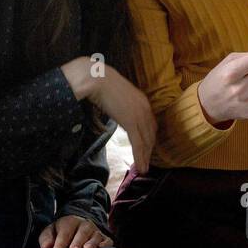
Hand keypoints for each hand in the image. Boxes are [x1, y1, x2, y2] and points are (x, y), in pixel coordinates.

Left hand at [39, 215, 112, 247]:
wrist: (77, 228)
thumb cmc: (60, 234)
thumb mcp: (50, 232)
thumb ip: (46, 239)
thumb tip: (46, 247)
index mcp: (71, 221)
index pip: (65, 231)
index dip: (61, 243)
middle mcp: (85, 225)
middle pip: (82, 232)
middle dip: (78, 242)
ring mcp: (96, 232)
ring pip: (96, 236)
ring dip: (92, 243)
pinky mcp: (105, 239)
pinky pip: (108, 242)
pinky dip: (105, 246)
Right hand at [61, 57, 155, 174]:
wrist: (96, 78)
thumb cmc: (101, 83)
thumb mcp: (116, 95)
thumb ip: (120, 105)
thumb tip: (115, 109)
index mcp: (142, 101)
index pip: (150, 124)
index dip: (149, 138)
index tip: (147, 148)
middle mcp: (145, 108)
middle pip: (150, 134)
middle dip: (149, 150)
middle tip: (146, 162)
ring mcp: (139, 115)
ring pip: (146, 141)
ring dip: (145, 157)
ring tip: (143, 169)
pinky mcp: (131, 122)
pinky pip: (138, 143)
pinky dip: (140, 156)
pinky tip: (140, 166)